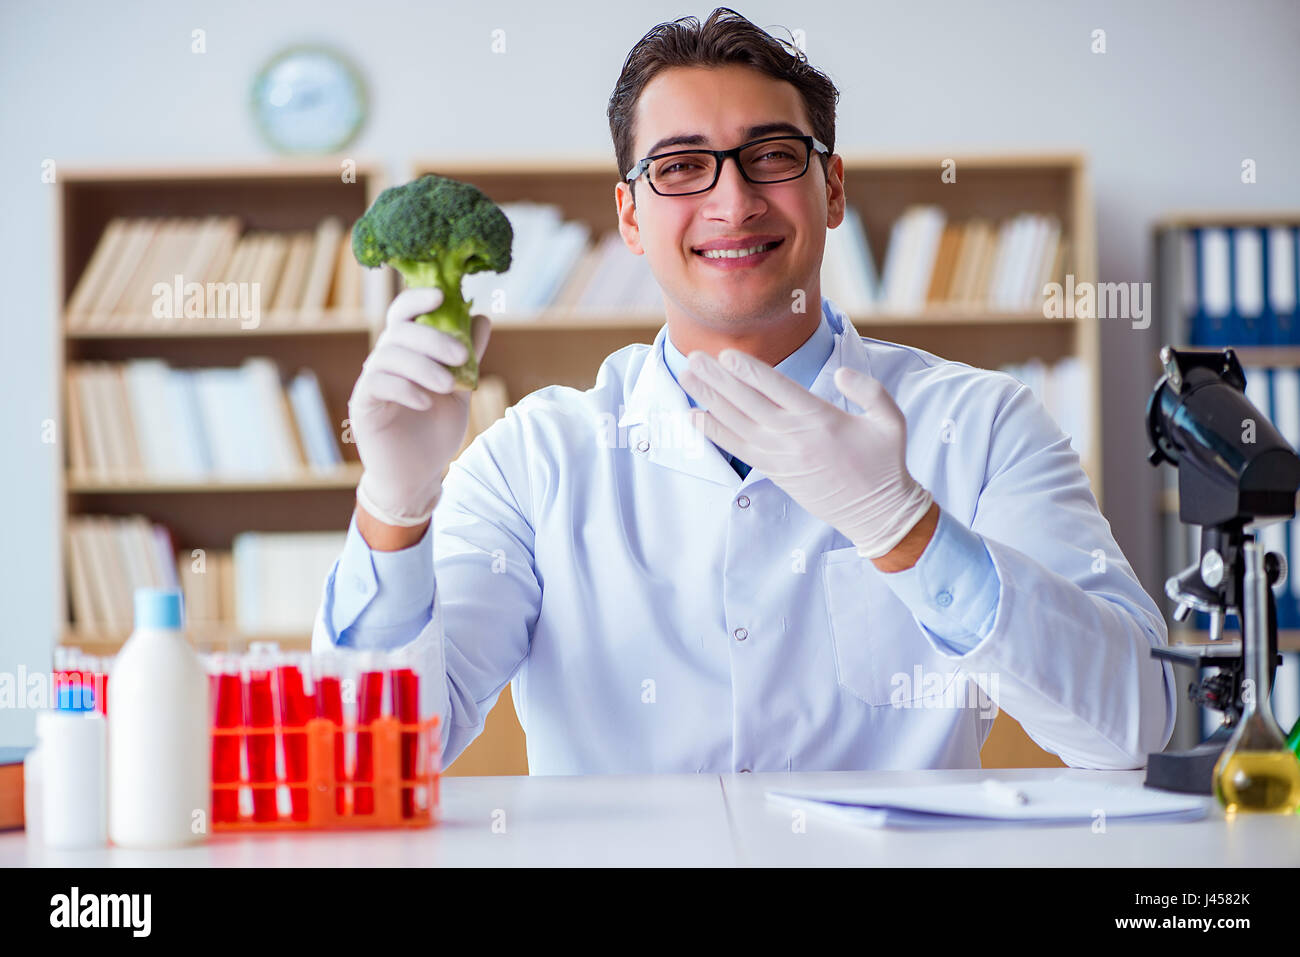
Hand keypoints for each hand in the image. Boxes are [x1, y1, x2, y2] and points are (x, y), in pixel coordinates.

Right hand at [348, 288, 490, 526]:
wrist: (418, 475)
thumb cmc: (435, 431)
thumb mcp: (461, 390)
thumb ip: (469, 356)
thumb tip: (481, 317)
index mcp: (407, 352)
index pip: (404, 314)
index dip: (418, 299)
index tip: (441, 297)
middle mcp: (385, 361)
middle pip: (399, 331)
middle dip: (432, 338)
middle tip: (460, 356)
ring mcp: (371, 382)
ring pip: (388, 355)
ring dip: (422, 366)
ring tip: (449, 386)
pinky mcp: (362, 405)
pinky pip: (378, 384)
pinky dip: (405, 388)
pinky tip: (426, 402)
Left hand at [679, 349, 933, 558]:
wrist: (877, 513)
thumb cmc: (885, 463)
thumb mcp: (891, 420)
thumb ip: (869, 391)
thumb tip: (842, 374)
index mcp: (821, 419)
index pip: (778, 388)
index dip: (749, 371)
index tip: (726, 354)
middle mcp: (794, 436)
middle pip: (747, 402)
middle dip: (718, 378)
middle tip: (694, 357)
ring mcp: (780, 456)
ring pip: (736, 423)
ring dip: (709, 399)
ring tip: (687, 378)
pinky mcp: (774, 472)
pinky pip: (737, 448)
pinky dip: (714, 432)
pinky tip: (695, 417)